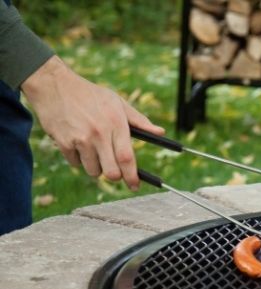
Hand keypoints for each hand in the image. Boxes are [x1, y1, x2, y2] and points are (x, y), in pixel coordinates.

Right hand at [21, 56, 164, 189]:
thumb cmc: (91, 95)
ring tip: (93, 149)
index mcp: (116, 123)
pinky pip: (75, 164)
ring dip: (95, 166)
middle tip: (114, 169)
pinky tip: (77, 142)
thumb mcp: (117, 102)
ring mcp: (80, 139)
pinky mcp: (63, 142)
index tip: (135, 186)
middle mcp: (99, 133)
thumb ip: (139, 120)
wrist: (54, 85)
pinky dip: (78, 158)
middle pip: (111, 172)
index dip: (132, 176)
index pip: (127, 157)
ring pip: (93, 171)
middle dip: (115, 176)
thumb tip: (160, 132)